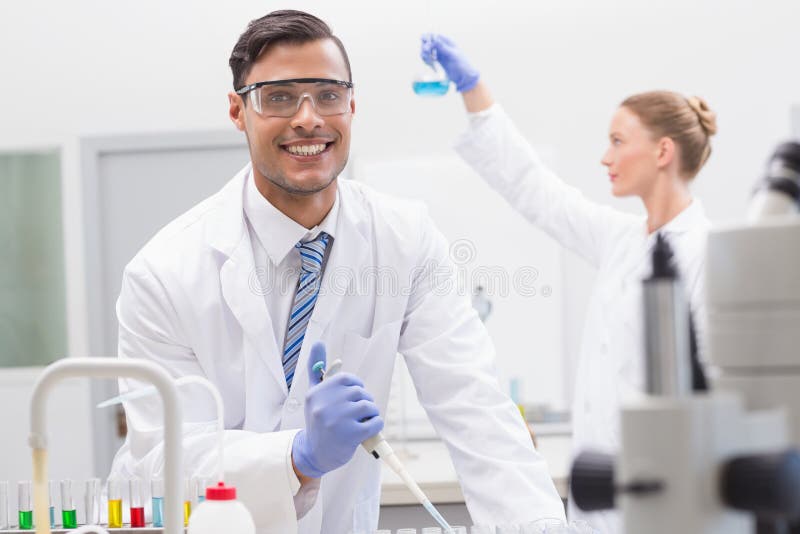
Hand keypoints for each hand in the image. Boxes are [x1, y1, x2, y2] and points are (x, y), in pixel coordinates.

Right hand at [291, 342, 383, 478]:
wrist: (315, 455)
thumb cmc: (319, 421)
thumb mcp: (314, 395)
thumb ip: (316, 369)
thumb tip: (318, 342)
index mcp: (317, 393)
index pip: (347, 379)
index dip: (355, 388)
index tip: (351, 399)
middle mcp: (324, 404)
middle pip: (360, 392)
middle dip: (364, 402)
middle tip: (356, 415)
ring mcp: (337, 420)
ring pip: (369, 406)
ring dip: (370, 414)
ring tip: (360, 423)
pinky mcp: (350, 434)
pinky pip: (376, 422)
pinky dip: (376, 426)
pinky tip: (366, 432)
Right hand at [420, 33, 479, 92]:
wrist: (464, 77)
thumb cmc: (462, 65)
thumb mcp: (452, 55)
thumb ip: (443, 47)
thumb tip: (434, 38)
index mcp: (447, 41)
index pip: (433, 35)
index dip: (427, 39)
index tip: (427, 48)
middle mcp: (443, 45)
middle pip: (428, 42)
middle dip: (425, 48)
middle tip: (427, 56)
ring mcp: (440, 53)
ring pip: (427, 50)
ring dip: (425, 55)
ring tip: (429, 63)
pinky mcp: (438, 60)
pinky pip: (428, 57)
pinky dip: (427, 60)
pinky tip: (431, 65)